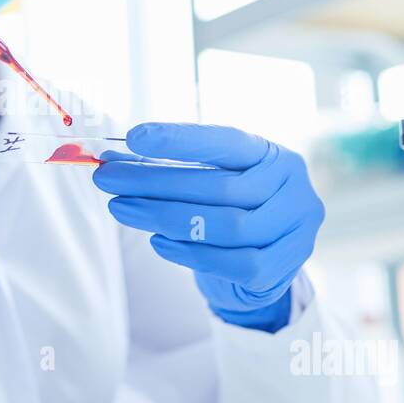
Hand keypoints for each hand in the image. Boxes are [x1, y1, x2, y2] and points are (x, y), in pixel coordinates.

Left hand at [93, 123, 323, 331]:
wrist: (261, 262)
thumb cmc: (227, 210)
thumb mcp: (208, 180)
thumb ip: (172, 168)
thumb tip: (114, 162)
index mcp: (271, 153)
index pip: (226, 141)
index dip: (181, 140)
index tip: (134, 138)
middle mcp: (291, 184)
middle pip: (219, 186)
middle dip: (156, 182)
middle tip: (107, 179)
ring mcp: (295, 226)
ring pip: (226, 225)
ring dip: (165, 217)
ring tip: (122, 209)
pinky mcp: (284, 265)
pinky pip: (233, 262)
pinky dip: (191, 253)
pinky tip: (158, 242)